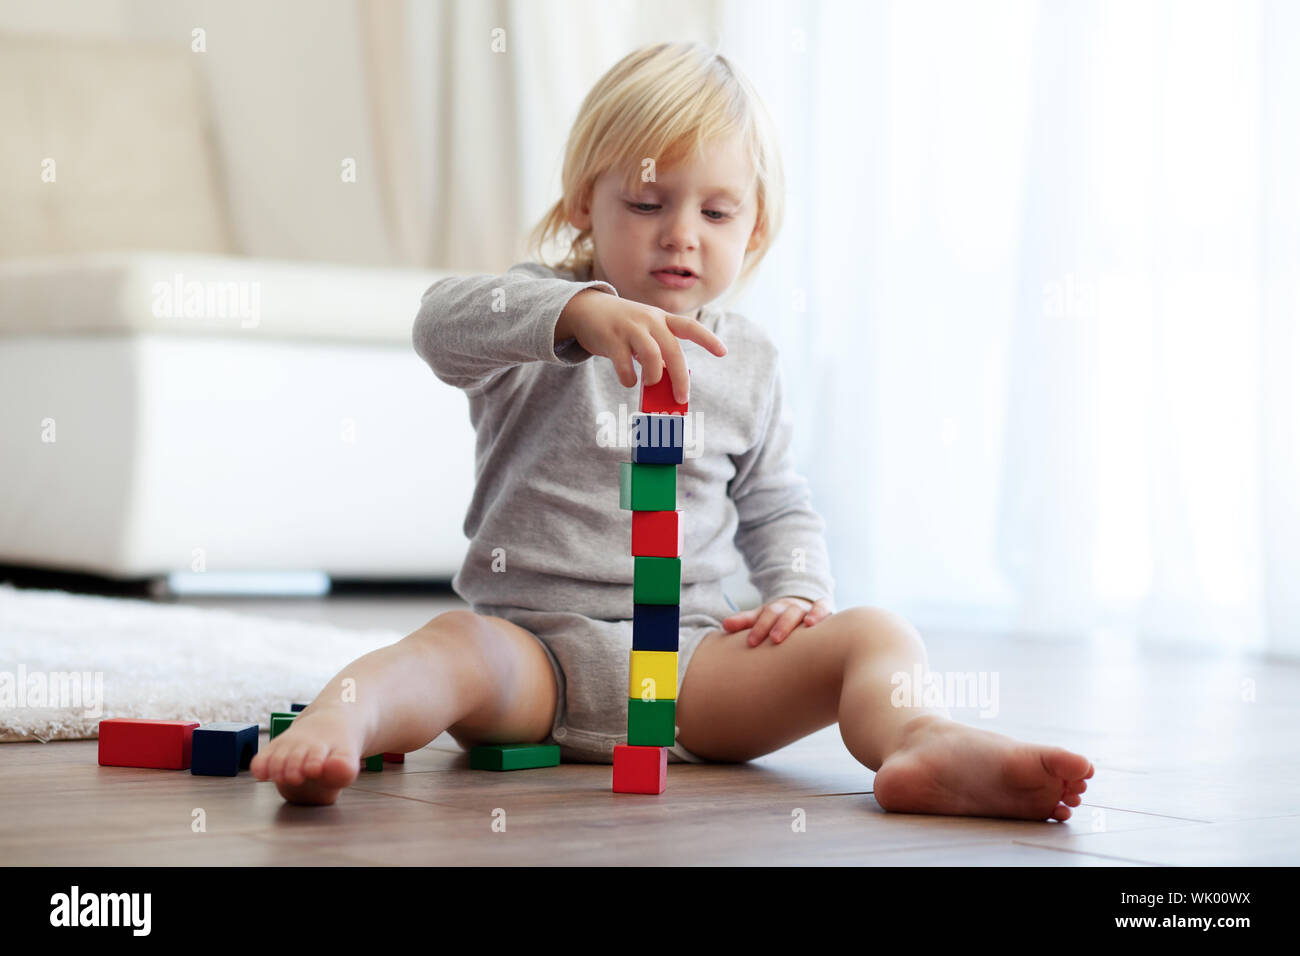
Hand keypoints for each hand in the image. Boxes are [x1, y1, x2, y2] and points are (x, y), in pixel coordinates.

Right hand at [558, 289, 725, 404]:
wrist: (587, 309)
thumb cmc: (622, 327)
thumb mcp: (644, 332)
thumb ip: (657, 352)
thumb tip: (666, 382)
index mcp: (662, 319)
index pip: (690, 326)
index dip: (708, 339)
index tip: (723, 352)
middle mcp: (649, 321)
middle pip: (673, 351)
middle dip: (680, 379)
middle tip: (681, 398)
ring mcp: (630, 328)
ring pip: (652, 356)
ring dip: (654, 377)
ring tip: (650, 384)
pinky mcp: (611, 339)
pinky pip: (625, 364)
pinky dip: (628, 378)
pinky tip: (628, 380)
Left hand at [722, 596, 834, 646]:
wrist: (804, 608)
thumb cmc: (779, 620)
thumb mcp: (763, 618)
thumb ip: (746, 621)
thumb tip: (724, 625)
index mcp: (775, 609)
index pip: (766, 614)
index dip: (759, 626)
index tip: (751, 642)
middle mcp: (791, 607)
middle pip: (785, 612)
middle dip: (780, 624)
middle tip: (775, 639)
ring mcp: (808, 609)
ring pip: (805, 610)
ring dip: (807, 616)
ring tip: (807, 625)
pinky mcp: (825, 612)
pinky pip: (825, 608)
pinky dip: (822, 613)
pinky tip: (818, 623)